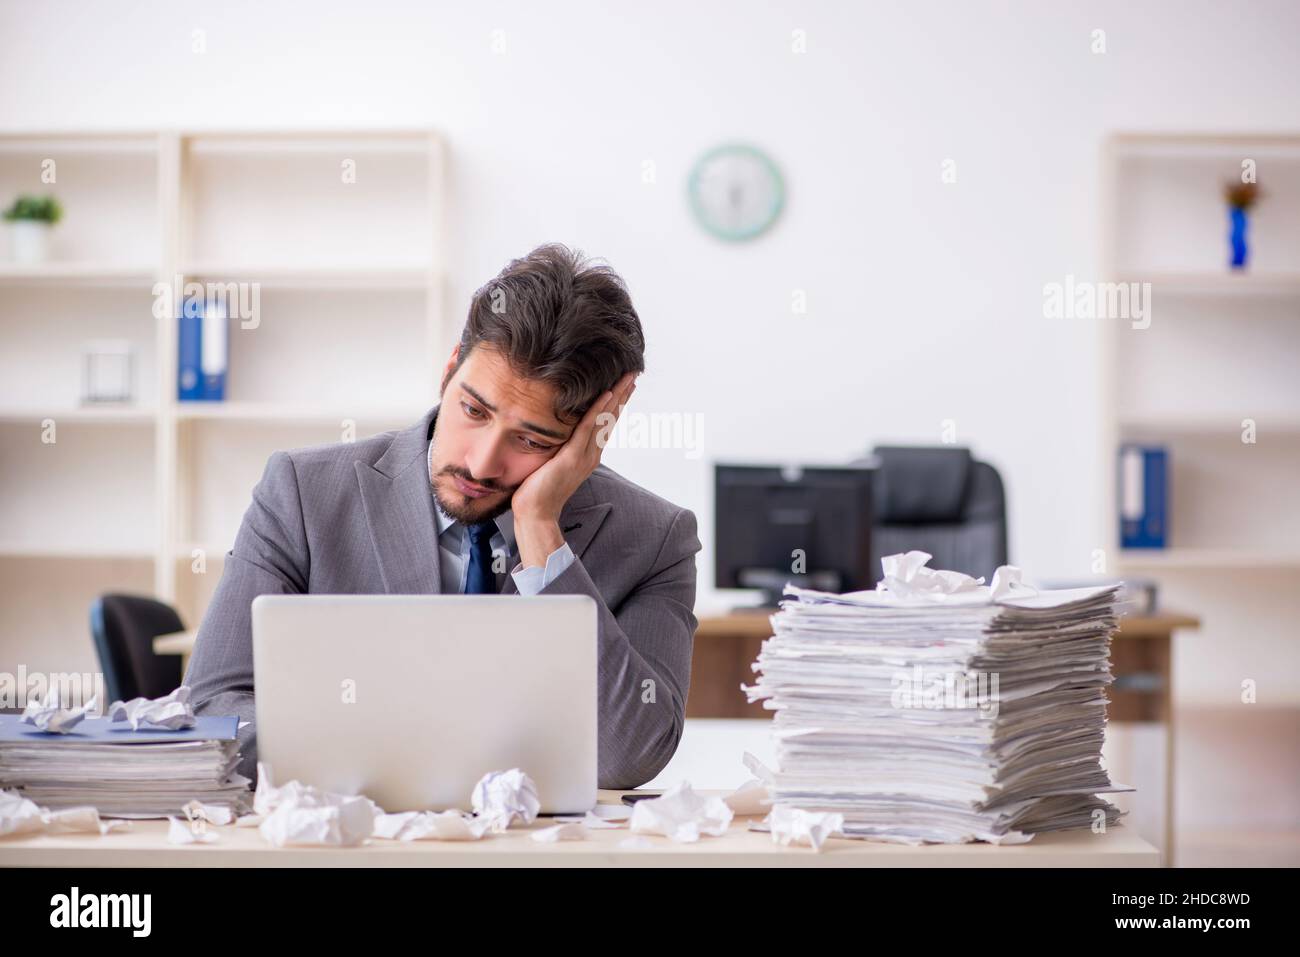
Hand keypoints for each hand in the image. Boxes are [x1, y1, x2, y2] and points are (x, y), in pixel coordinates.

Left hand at [511, 372, 636, 565]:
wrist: (536, 513)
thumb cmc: (539, 490)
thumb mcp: (554, 462)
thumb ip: (561, 447)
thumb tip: (557, 431)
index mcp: (589, 454)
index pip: (606, 424)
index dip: (616, 403)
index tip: (624, 385)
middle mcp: (592, 453)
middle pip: (612, 418)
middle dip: (623, 395)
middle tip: (633, 374)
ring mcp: (585, 455)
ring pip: (605, 420)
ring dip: (617, 397)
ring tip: (627, 379)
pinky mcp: (573, 456)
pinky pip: (588, 428)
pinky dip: (599, 410)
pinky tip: (607, 394)